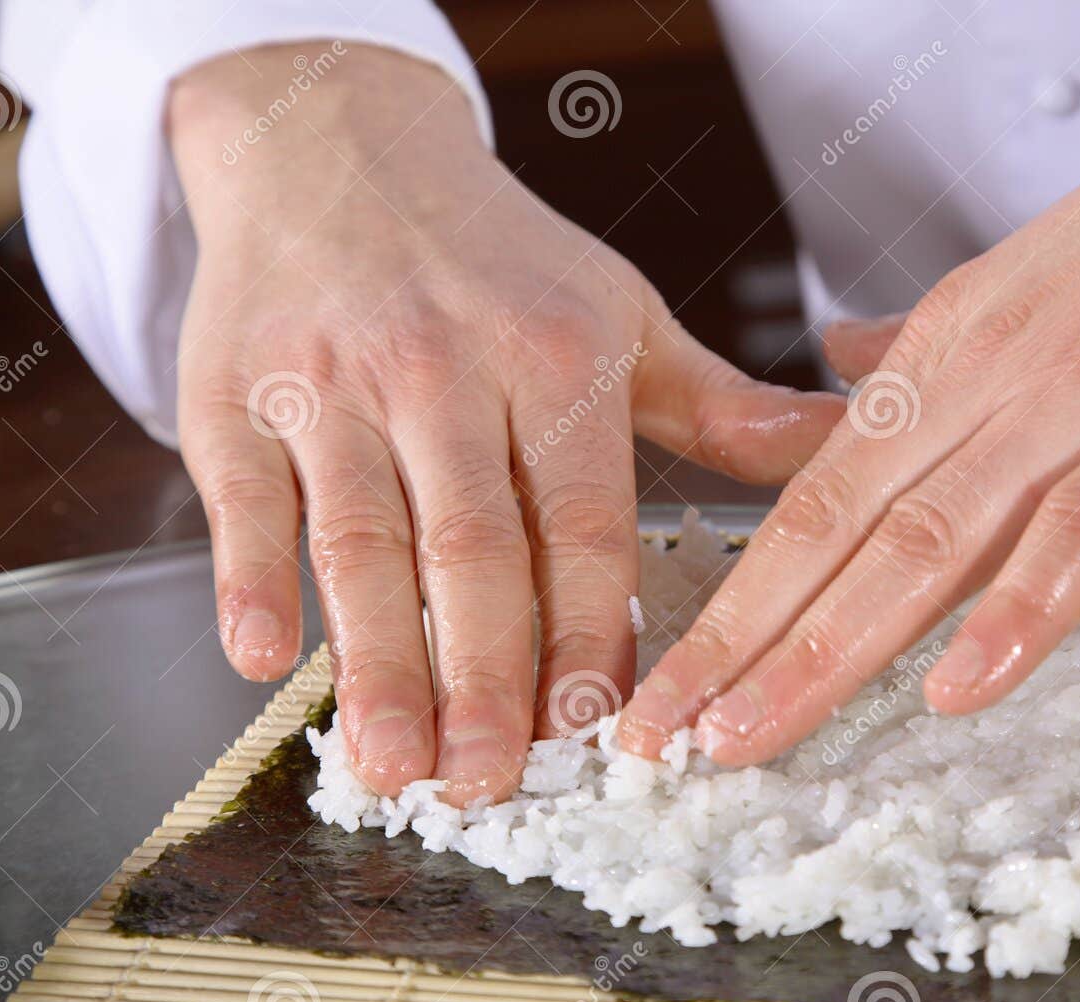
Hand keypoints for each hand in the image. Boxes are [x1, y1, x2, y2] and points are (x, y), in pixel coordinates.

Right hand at [168, 43, 842, 801]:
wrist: (335, 139)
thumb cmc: (494, 256)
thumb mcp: (617, 313)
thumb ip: (720, 404)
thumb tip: (845, 447)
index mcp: (554, 354)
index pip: (583, 520)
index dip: (592, 633)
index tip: (598, 728)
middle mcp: (443, 367)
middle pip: (471, 545)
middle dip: (482, 676)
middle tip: (489, 784)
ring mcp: (330, 380)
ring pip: (359, 538)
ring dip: (375, 661)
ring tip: (394, 765)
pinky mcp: (234, 393)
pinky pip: (242, 496)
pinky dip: (249, 579)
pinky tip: (265, 662)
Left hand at [619, 9, 1079, 764]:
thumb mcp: (1031, 276)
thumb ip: (929, 346)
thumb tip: (848, 368)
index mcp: (951, 347)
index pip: (812, 493)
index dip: (736, 595)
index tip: (674, 678)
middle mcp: (992, 376)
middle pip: (836, 529)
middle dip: (739, 645)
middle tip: (662, 734)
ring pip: (928, 540)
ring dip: (828, 651)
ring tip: (749, 735)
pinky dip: (1017, 613)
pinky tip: (955, 687)